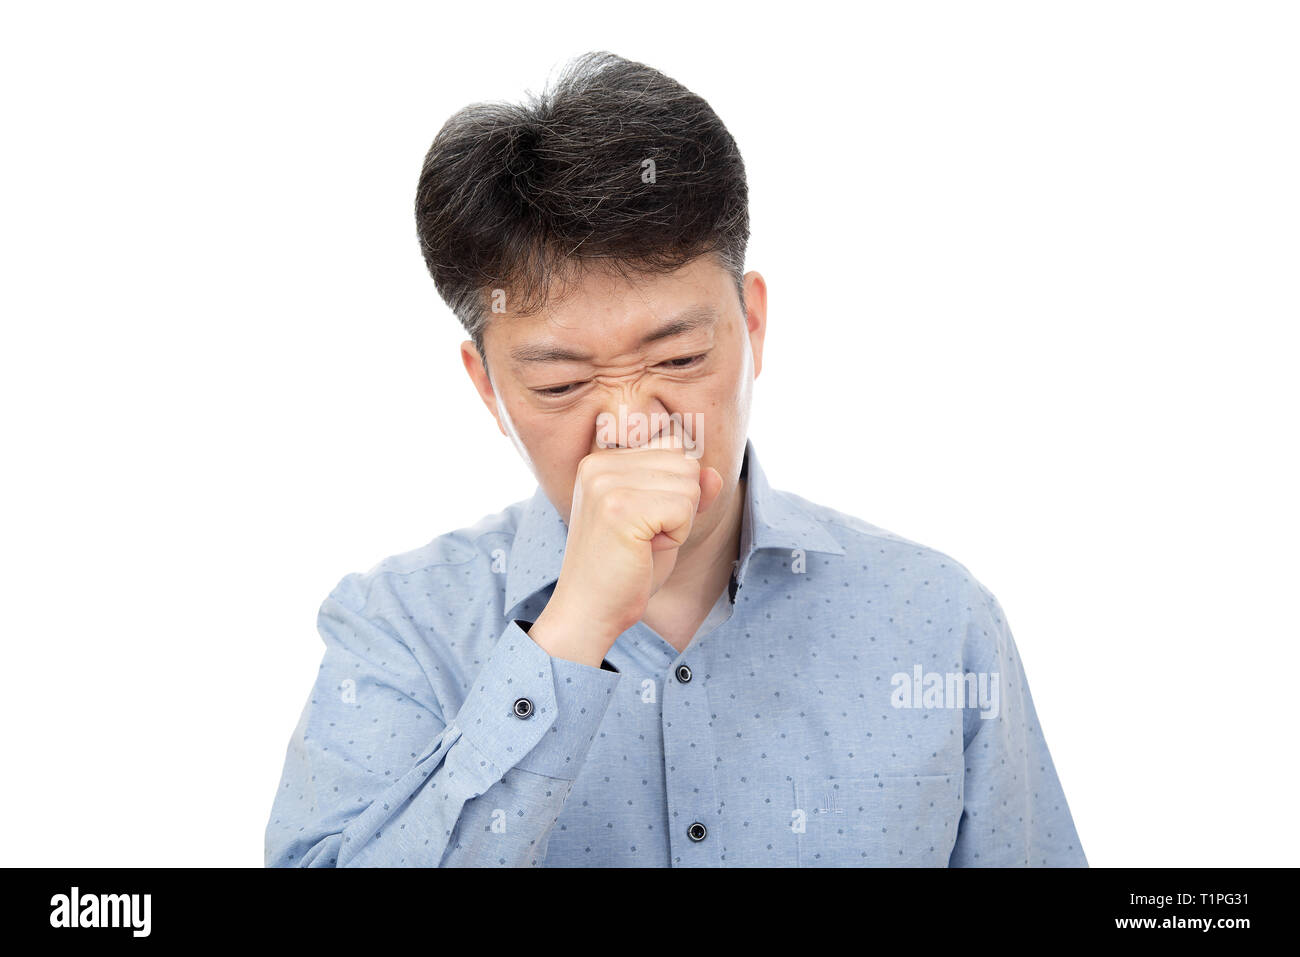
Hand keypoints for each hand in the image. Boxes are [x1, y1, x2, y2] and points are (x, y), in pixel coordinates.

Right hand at [527, 434, 722, 665]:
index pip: (671, 447)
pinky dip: (677, 536)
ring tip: (643, 543)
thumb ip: (687, 492)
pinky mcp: (620, 507)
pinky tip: (645, 551)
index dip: (675, 490)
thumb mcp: (661, 522)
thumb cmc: (624, 570)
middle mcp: (599, 464)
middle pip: (685, 463)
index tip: (643, 520)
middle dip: (680, 505)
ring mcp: (606, 483)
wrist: (589, 612)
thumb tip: (714, 473)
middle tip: (644, 537)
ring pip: (689, 484)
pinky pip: (684, 508)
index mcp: (601, 461)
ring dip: (679, 521)